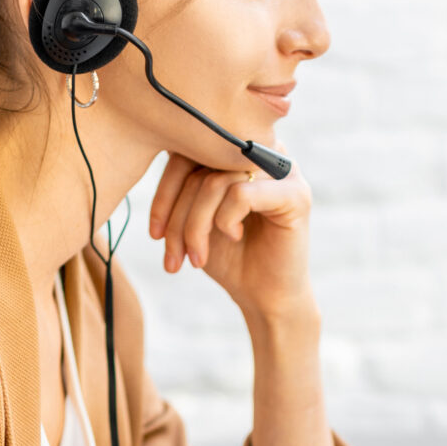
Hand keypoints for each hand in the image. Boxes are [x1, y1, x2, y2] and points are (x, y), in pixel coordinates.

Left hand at [149, 147, 314, 318]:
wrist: (266, 296)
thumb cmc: (230, 257)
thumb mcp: (195, 217)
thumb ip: (182, 182)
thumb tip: (150, 149)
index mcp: (238, 153)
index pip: (189, 150)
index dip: (164, 191)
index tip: (155, 233)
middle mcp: (262, 153)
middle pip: (200, 166)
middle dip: (177, 216)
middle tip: (173, 256)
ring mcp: (283, 171)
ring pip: (216, 183)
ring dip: (196, 226)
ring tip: (197, 257)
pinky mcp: (295, 194)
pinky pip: (240, 194)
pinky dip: (225, 221)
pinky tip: (233, 237)